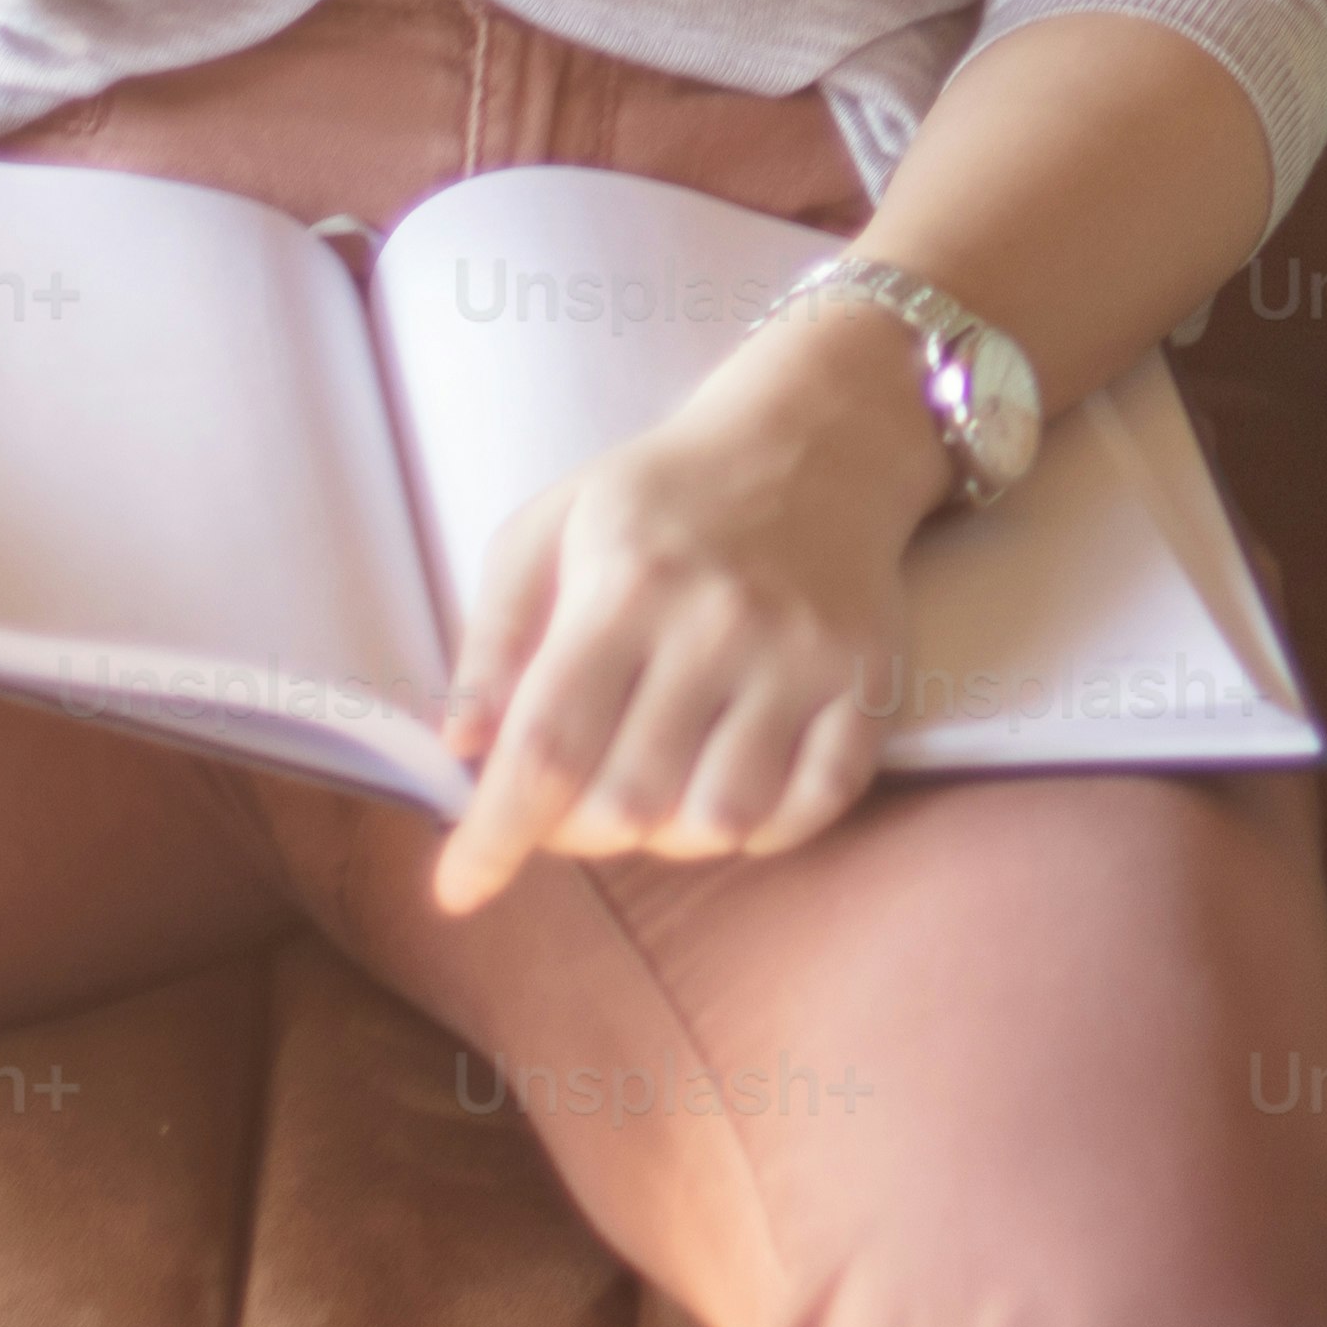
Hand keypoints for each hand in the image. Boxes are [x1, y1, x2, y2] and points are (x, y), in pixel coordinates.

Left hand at [430, 295, 961, 912]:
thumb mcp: (549, 527)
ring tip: (652, 790)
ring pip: (720, 819)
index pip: (546, 746)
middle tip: (568, 806)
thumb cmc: (664, 495)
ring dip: (667, 836)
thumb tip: (458, 748)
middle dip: (576, 834)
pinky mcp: (869, 680)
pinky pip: (814, 806)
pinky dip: (761, 830)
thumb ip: (492, 637)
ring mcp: (803, 656)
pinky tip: (730, 791)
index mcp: (626, 584)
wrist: (820, 436)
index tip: (457, 891)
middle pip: (628, 802)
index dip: (494, 837)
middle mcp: (720, 623)